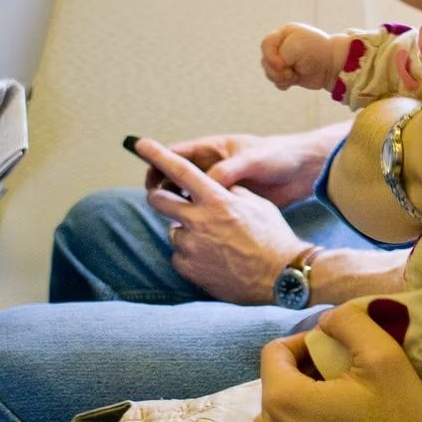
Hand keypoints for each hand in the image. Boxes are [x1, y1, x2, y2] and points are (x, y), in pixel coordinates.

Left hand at [134, 138, 309, 302]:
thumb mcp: (257, 204)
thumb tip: (217, 187)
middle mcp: (198, 220)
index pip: (180, 170)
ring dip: (187, 233)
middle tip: (172, 201)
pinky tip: (215, 260)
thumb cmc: (274, 237)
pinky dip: (192, 256)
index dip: (157, 154)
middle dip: (160, 196)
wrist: (280, 276)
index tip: (140, 144)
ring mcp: (191, 246)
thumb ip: (232, 192)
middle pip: (159, 200)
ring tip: (215, 243)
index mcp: (217, 199)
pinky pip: (179, 256)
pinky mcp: (188, 268)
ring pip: (173, 231)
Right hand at [154, 128, 348, 208]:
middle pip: (176, 178)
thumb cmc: (280, 157)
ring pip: (189, 198)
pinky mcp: (230, 205)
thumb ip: (229, 170)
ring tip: (174, 220)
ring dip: (179, 207)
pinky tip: (195, 232)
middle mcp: (213, 168)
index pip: (178, 155)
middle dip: (163, 189)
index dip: (158, 162)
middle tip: (158, 203)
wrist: (305, 172)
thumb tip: (206, 185)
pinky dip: (197, 219)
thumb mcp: (253, 159)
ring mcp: (220, 188)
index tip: (148, 178)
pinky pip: (205, 212)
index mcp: (215, 150)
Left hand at [253, 311, 421, 421]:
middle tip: (339, 381)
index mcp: (284, 398)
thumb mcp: (383, 354)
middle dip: (300, 378)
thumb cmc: (399, 420)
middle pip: (274, 390)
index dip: (303, 343)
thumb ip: (349, 322)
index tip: (333, 349)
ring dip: (293, 416)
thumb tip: (327, 321)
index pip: (274, 353)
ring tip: (330, 415)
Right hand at [261, 22, 339, 90]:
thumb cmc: (316, 51)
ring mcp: (285, 60)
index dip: (270, 56)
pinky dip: (283, 83)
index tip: (282, 65)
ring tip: (293, 76)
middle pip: (266, 60)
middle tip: (289, 72)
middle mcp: (282, 46)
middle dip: (276, 70)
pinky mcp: (289, 73)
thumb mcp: (294, 47)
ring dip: (280, 77)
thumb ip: (277, 56)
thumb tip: (276, 71)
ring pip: (270, 72)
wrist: (333, 65)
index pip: (266, 44)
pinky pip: (277, 81)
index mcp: (283, 34)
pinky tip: (293, 81)